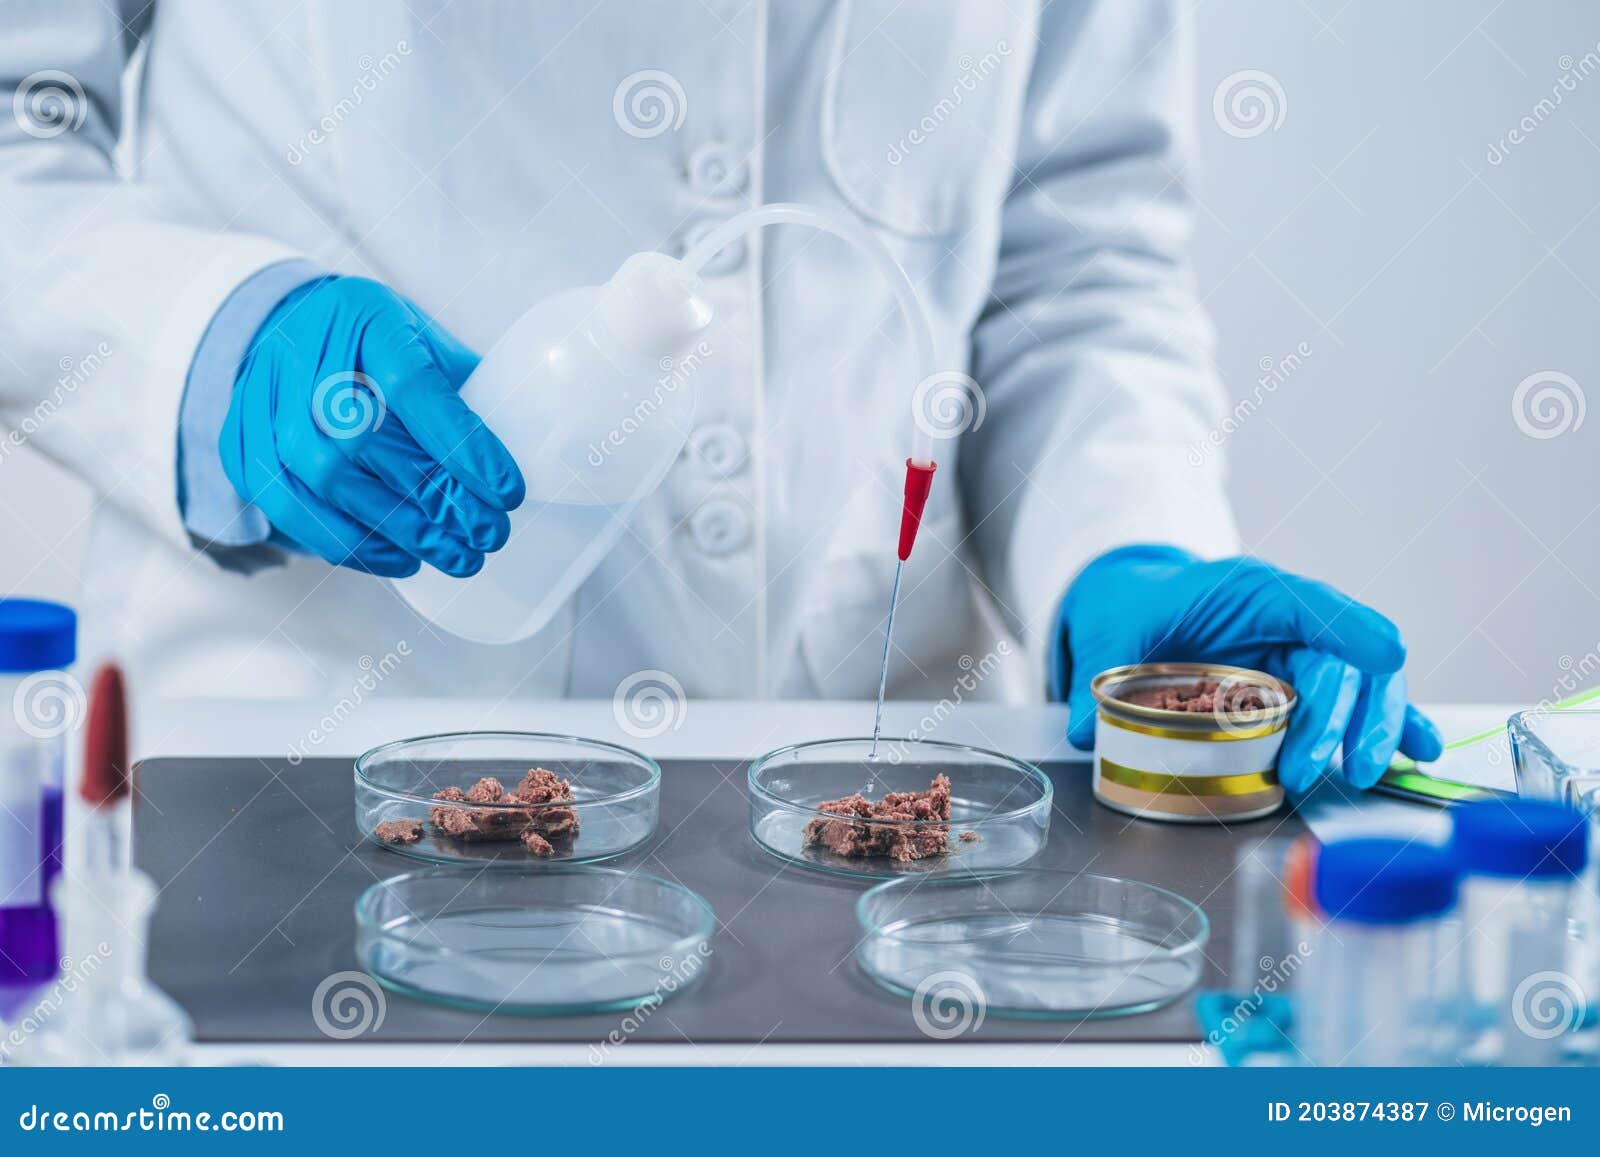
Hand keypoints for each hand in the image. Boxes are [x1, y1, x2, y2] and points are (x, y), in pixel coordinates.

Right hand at [219, 277, 523, 576]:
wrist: (291, 327)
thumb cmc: (379, 344)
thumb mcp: (426, 341)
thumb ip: (467, 390)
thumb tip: (536, 450)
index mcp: (362, 315)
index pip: (412, 384)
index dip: (461, 444)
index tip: (508, 492)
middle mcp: (301, 350)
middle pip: (362, 440)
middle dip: (433, 499)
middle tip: (488, 537)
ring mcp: (259, 397)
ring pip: (320, 478)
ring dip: (394, 529)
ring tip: (452, 556)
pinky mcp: (239, 443)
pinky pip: (286, 506)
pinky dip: (347, 543)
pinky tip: (398, 560)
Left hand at [1054, 545, 1443, 791]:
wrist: (1137, 607)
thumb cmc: (1134, 608)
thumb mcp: (1108, 633)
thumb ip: (1099, 677)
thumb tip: (1089, 731)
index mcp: (1246, 592)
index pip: (1308, 604)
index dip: (1349, 628)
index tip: (1386, 655)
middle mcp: (1288, 620)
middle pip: (1341, 661)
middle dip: (1345, 717)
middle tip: (1329, 768)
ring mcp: (1302, 654)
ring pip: (1361, 685)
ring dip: (1372, 729)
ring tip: (1364, 773)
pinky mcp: (1305, 685)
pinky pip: (1356, 704)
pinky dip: (1389, 726)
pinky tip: (1418, 754)